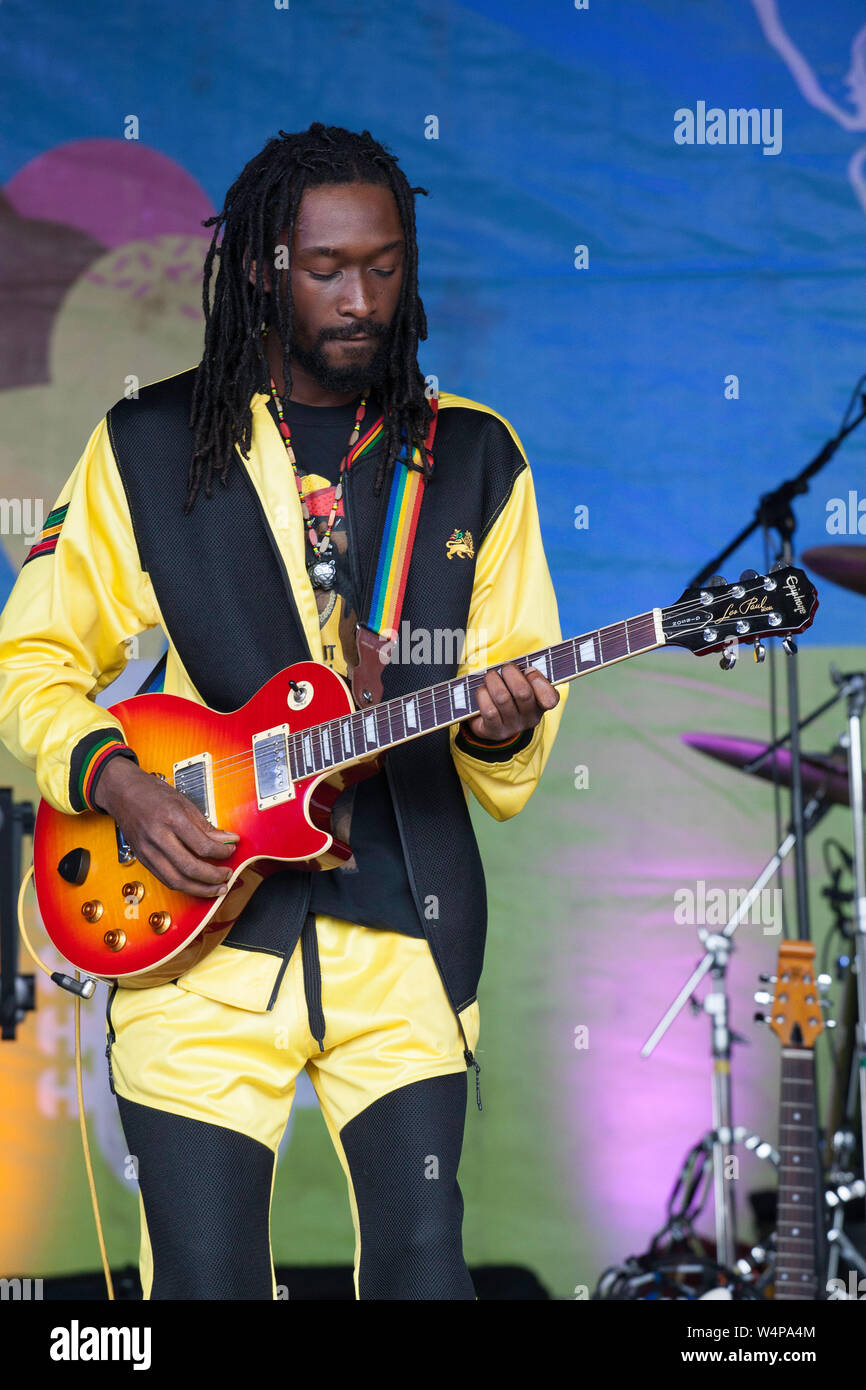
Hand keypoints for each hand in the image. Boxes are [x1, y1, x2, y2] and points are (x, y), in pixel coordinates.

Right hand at [93, 756, 239, 897]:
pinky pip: (165, 878)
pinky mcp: (142, 859)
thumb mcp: (184, 803)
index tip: (230, 850)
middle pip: (189, 868)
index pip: (202, 845)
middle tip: (227, 876)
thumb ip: (205, 826)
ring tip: (216, 888)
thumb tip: (226, 840)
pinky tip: (196, 884)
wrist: (123, 793)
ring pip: (176, 880)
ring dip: (200, 889)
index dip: (221, 852)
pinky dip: (184, 885)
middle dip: (213, 877)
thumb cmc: (152, 793)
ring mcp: (147, 850)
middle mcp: (157, 837)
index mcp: (171, 818)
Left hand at [465, 662, 559, 741]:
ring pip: (502, 698)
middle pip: (522, 693)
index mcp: (542, 705)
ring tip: (490, 676)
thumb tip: (527, 669)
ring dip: (493, 680)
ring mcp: (513, 726)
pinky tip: (482, 690)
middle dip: (510, 673)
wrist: (490, 722)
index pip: (551, 698)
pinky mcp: (495, 730)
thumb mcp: (522, 684)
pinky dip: (483, 694)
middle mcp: (530, 718)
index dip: (539, 681)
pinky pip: (489, 710)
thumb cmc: (509, 695)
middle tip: (505, 668)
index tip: (529, 670)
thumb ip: (527, 674)